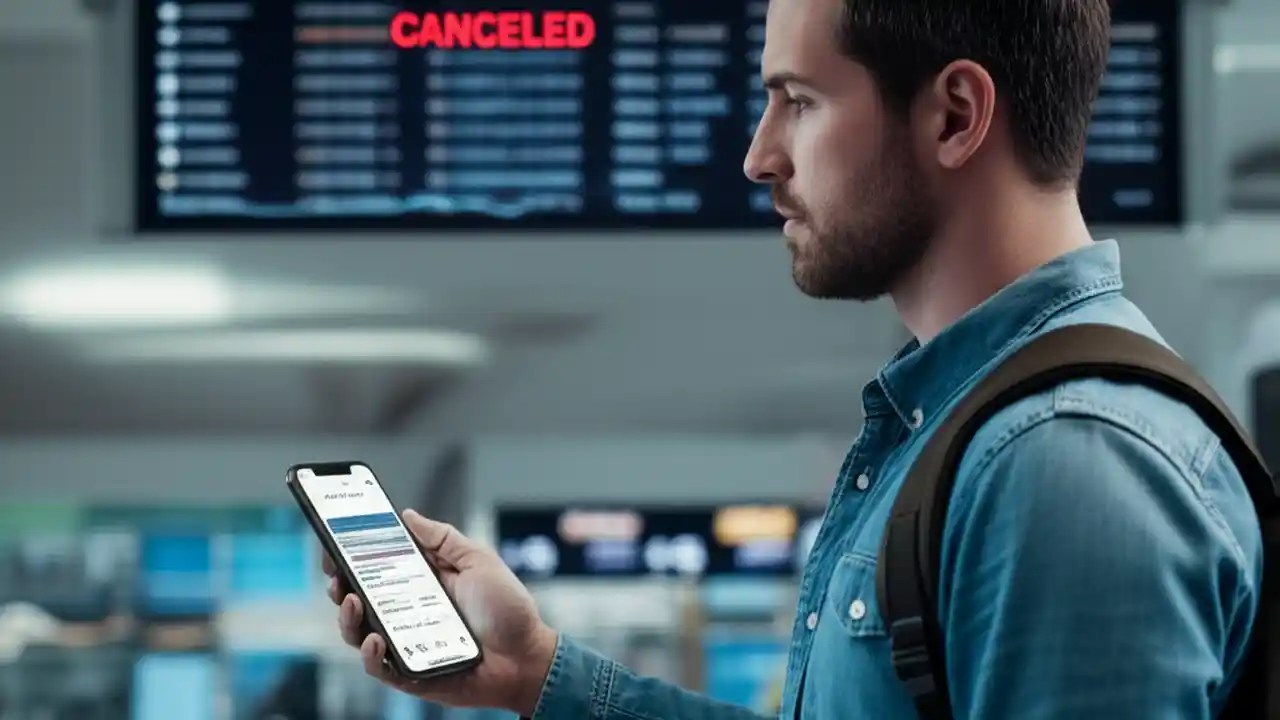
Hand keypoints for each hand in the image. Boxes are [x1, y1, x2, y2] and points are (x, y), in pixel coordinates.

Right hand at [323, 509, 557, 716]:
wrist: (528, 656)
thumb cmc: (507, 610)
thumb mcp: (479, 562)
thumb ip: (444, 539)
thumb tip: (408, 515)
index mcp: (420, 585)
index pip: (375, 568)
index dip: (350, 556)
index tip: (333, 541)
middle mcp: (406, 614)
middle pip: (357, 599)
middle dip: (338, 584)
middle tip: (335, 572)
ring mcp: (405, 644)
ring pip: (359, 633)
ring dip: (347, 618)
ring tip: (350, 601)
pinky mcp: (410, 674)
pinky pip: (379, 668)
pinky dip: (370, 655)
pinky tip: (375, 640)